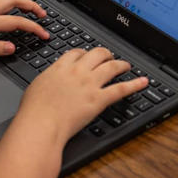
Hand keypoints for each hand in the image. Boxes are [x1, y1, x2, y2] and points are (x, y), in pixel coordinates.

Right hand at [18, 47, 148, 143]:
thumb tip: (52, 80)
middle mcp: (78, 72)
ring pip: (111, 66)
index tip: (87, 56)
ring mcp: (90, 84)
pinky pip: (121, 89)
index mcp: (61, 67)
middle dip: (105, 54)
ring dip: (121, 64)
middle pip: (97, 54)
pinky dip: (135, 85)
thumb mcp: (36, 87)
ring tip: (125, 65)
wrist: (40, 124)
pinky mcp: (99, 99)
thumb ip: (49, 79)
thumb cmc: (34, 111)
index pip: (77, 52)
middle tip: (109, 57)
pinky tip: (143, 82)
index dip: (85, 53)